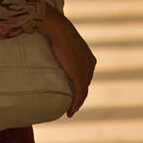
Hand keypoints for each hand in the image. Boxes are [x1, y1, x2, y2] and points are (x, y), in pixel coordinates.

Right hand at [39, 2, 95, 116]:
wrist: (60, 31)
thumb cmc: (58, 34)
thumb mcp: (63, 45)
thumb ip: (62, 51)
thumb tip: (53, 50)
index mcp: (89, 58)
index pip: (86, 76)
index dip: (80, 86)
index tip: (73, 94)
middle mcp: (90, 65)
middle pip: (85, 84)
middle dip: (79, 96)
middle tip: (70, 105)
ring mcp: (86, 71)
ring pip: (83, 92)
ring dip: (77, 103)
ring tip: (70, 111)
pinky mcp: (79, 76)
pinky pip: (80, 94)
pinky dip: (76, 104)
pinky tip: (71, 111)